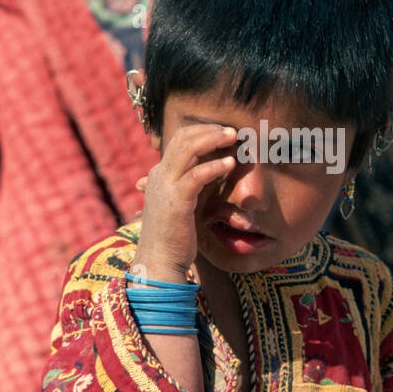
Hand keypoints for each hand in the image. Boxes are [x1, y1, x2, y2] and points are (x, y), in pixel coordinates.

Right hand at [132, 124, 237, 278]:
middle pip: (182, 138)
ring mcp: (166, 187)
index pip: (178, 140)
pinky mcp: (177, 201)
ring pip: (188, 149)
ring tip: (234, 137)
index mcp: (159, 175)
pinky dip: (215, 166)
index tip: (224, 132)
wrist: (158, 261)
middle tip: (233, 131)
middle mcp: (159, 176)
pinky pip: (196, 175)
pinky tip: (230, 164)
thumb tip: (213, 173)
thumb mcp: (180, 205)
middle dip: (209, 130)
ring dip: (213, 139)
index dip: (202, 131)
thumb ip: (191, 187)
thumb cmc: (173, 237)